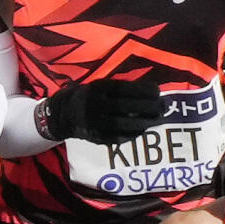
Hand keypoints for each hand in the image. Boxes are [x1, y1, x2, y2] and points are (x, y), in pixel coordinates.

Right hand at [44, 78, 169, 144]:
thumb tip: (150, 92)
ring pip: (124, 124)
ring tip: (158, 119)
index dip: (142, 90)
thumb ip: (119, 89)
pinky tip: (144, 130)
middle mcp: (94, 104)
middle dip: (148, 106)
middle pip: (126, 106)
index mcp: (96, 88)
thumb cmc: (89, 97)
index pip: (123, 88)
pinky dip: (133, 134)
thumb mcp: (99, 86)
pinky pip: (119, 137)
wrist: (61, 115)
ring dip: (144, 122)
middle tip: (163, 107)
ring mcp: (94, 122)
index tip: (157, 90)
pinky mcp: (96, 136)